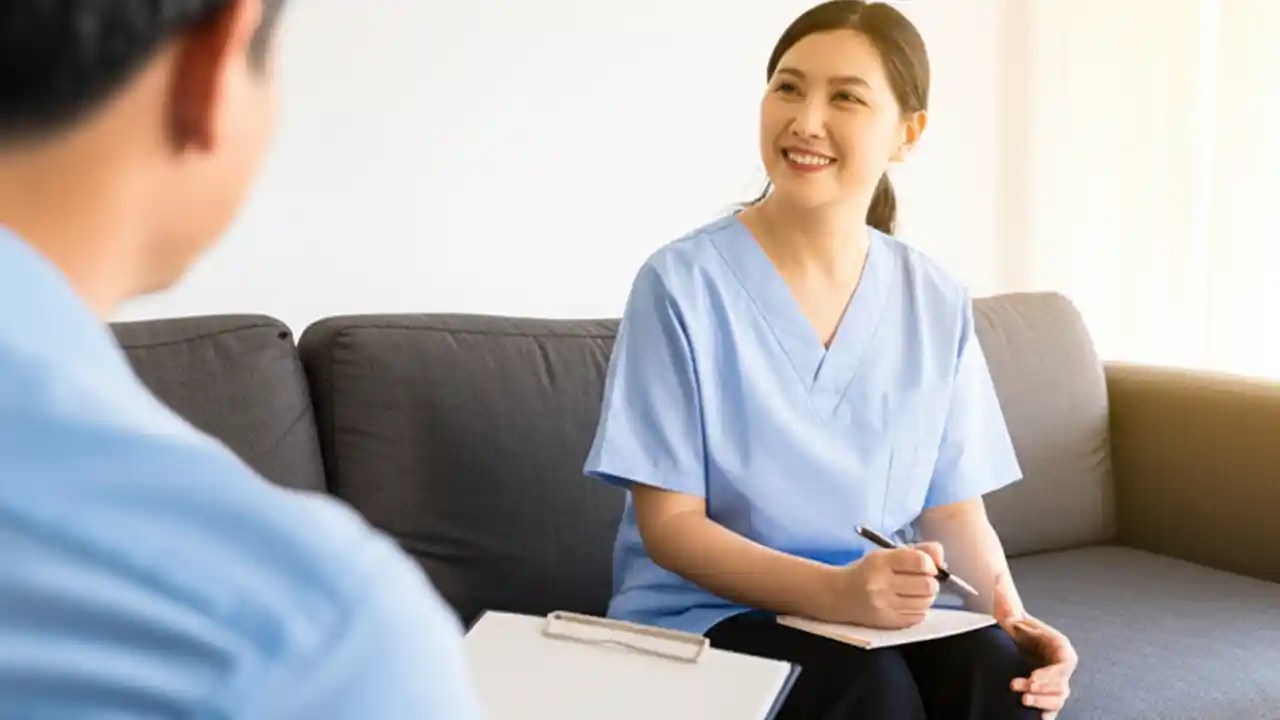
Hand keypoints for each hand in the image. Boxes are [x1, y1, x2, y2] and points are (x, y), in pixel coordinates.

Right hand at [826, 542, 945, 628]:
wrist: (837, 594)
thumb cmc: (866, 571)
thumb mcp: (886, 555)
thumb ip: (917, 552)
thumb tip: (942, 559)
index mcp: (880, 561)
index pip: (920, 562)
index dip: (930, 564)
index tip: (926, 566)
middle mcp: (880, 583)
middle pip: (927, 585)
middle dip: (931, 582)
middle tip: (922, 581)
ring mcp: (882, 605)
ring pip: (925, 603)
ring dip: (926, 597)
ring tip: (915, 593)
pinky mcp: (885, 622)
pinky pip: (917, 617)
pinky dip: (917, 610)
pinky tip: (907, 604)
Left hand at [994, 578, 1077, 718]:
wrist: (1007, 634)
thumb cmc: (1011, 624)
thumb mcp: (1009, 614)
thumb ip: (1006, 603)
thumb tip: (996, 582)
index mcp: (1059, 646)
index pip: (1063, 663)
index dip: (1050, 674)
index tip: (1031, 678)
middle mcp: (1061, 665)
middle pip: (1061, 683)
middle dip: (1043, 690)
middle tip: (1023, 692)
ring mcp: (1055, 679)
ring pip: (1057, 696)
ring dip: (1042, 701)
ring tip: (1023, 700)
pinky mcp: (1045, 690)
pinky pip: (1051, 705)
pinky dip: (1047, 713)